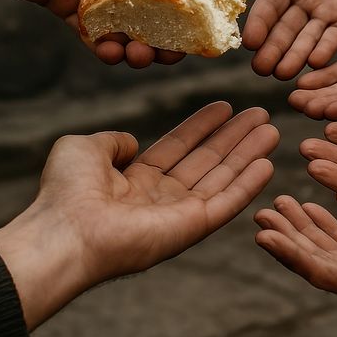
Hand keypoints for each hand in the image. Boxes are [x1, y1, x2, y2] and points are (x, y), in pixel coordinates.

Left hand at [0, 0, 184, 67]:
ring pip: (130, 23)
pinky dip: (105, 47)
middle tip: (172, 52)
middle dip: (170, 32)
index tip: (207, 18)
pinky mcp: (71, 5)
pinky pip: (95, 33)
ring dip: (139, 44)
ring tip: (138, 55)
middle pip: (159, 2)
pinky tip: (108, 51)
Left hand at [0, 101, 278, 328]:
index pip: (177, 148)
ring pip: (221, 178)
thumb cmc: (66, 193)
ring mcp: (177, 215)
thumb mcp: (84, 149)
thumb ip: (112, 141)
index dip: (202, 126)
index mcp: (133, 182)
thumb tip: (132, 141)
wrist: (65, 230)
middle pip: (206, 161)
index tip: (225, 106)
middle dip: (234, 137)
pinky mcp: (191, 228)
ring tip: (271, 129)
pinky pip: (225, 203)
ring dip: (247, 154)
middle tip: (260, 114)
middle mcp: (159, 199)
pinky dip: (248, 185)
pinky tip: (267, 164)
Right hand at [243, 0, 336, 79]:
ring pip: (305, 38)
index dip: (259, 21)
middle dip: (272, 48)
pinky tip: (316, 64)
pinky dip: (324, 49)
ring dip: (293, 56)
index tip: (248, 41)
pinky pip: (333, 37)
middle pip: (283, 28)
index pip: (270, 2)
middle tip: (260, 69)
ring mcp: (324, 12)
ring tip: (282, 74)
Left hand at [252, 196, 336, 304]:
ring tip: (279, 201)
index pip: (328, 274)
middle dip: (290, 237)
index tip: (262, 233)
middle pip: (322, 262)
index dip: (294, 254)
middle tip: (261, 210)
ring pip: (334, 251)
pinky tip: (316, 204)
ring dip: (306, 227)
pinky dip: (332, 223)